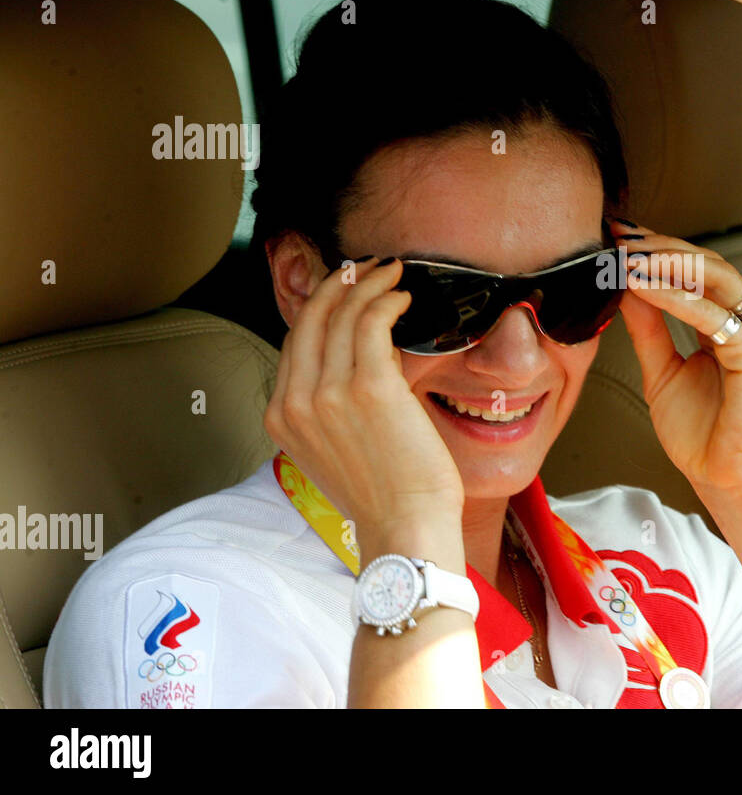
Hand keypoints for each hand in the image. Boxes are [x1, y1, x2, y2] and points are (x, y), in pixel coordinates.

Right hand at [263, 257, 464, 550]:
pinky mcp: (369, 388)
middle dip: (338, 283)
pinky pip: (371, 323)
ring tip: (393, 274)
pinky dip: (387, 300)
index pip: (294, 343)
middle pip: (309, 318)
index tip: (345, 291)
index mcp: (282, 417)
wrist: (406, 526)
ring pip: (342, 314)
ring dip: (369, 284)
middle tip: (366, 268)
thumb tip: (364, 356)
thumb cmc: (385, 493)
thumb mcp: (334, 447)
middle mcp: (297, 402)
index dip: (320, 309)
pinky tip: (403, 297)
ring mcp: (329, 393)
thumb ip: (334, 404)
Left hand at [609, 219, 741, 504]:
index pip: (697, 270)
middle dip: (659, 245)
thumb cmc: (705, 437)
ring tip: (626, 256)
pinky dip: (675, 297)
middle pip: (708, 263)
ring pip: (715, 277)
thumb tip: (626, 289)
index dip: (657, 250)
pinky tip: (642, 287)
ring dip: (666, 262)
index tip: (617, 238)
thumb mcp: (662, 371)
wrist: (730, 483)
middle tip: (618, 237)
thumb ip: (648, 329)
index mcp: (733, 324)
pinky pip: (712, 315)